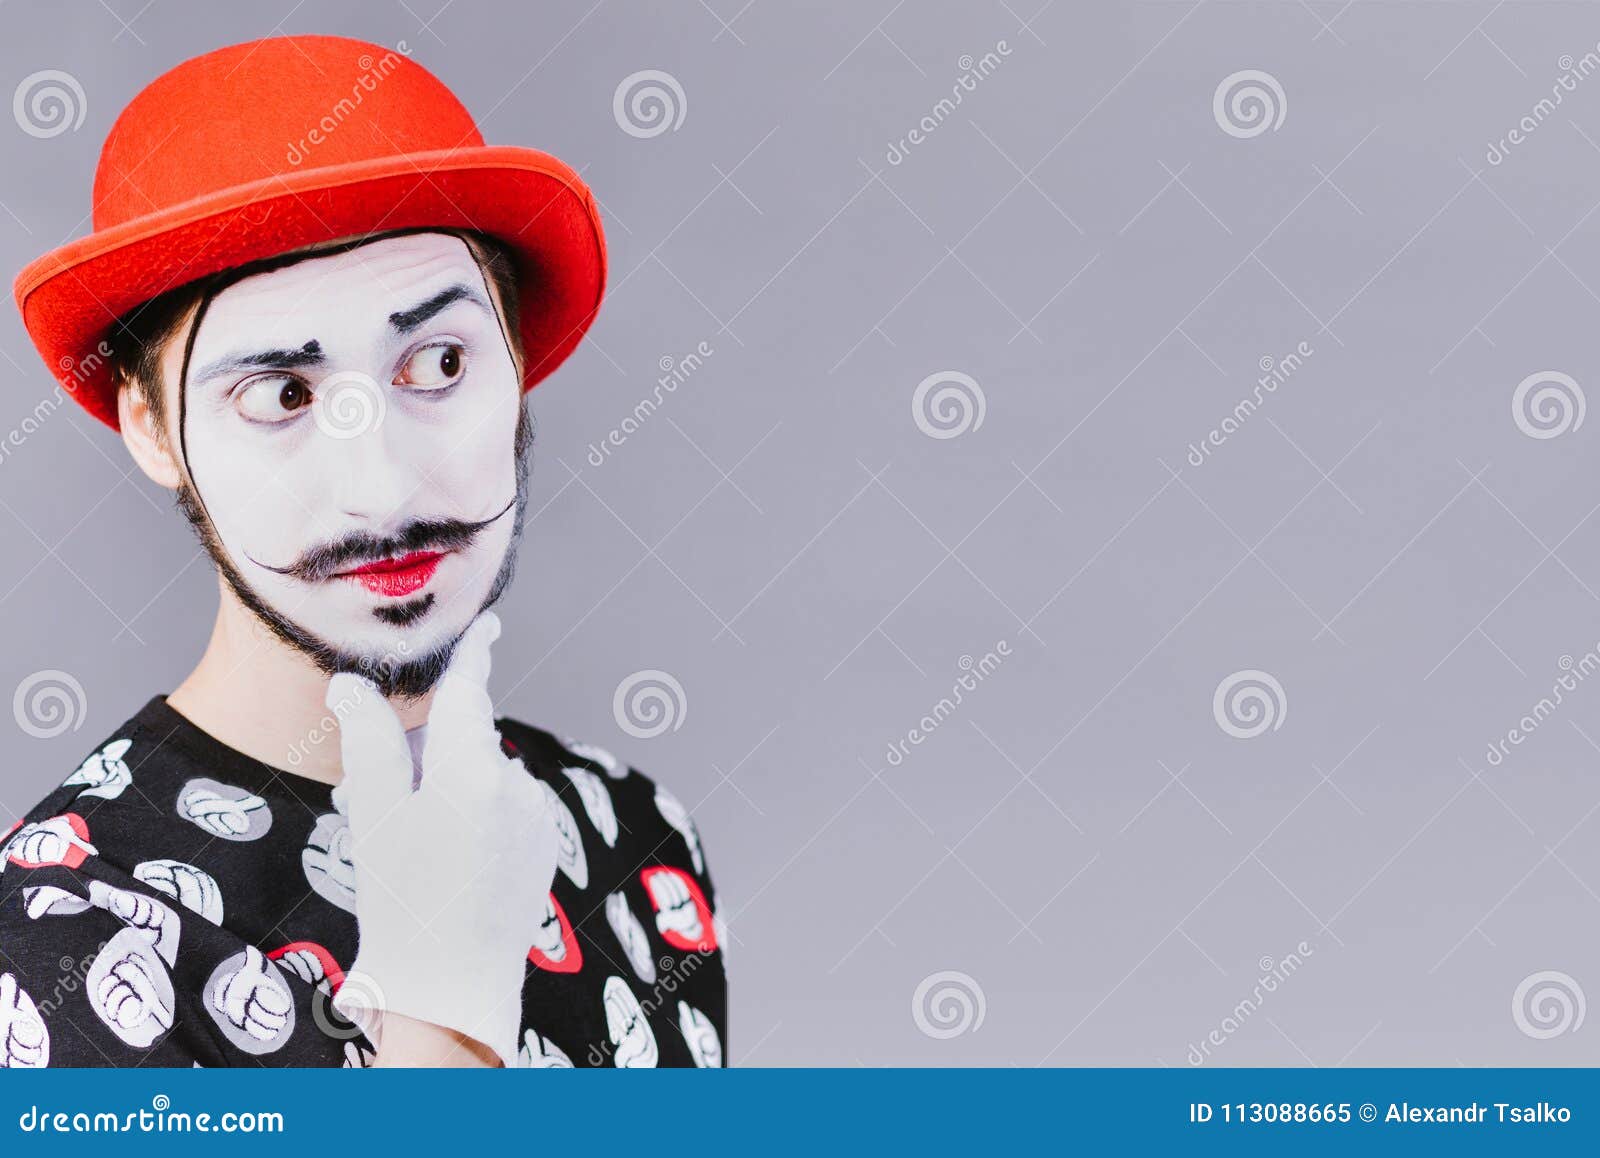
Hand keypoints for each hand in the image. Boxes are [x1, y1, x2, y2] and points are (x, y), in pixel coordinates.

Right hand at [325, 611, 557, 1066]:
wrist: (455, 989)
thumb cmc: (403, 903)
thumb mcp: (374, 818)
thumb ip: (370, 742)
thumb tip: (352, 686)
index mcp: (475, 771)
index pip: (473, 690)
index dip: (475, 652)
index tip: (487, 622)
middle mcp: (517, 785)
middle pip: (468, 742)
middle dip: (430, 756)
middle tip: (380, 804)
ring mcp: (537, 818)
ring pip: (484, 780)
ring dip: (451, 792)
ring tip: (412, 849)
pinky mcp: (544, 847)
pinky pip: (505, 812)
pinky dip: (476, 820)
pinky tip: (448, 865)